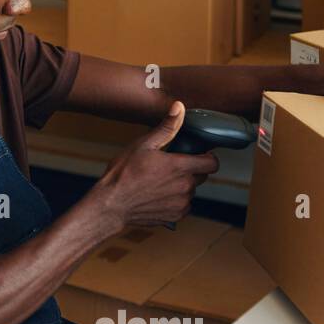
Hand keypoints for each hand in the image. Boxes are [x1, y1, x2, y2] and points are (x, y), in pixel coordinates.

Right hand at [92, 102, 219, 228]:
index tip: (197, 155)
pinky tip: (157, 195)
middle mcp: (185, 186)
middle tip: (169, 167)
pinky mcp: (175, 216)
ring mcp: (181, 203)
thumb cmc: (123, 174)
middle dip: (190, 170)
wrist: (111, 205)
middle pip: (201, 176)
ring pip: (190, 191)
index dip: (207, 157)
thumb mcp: (143, 145)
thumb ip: (167, 127)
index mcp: (180, 167)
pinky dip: (175, 200)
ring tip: (159, 182)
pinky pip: (183, 205)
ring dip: (181, 186)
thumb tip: (179, 107)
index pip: (212, 163)